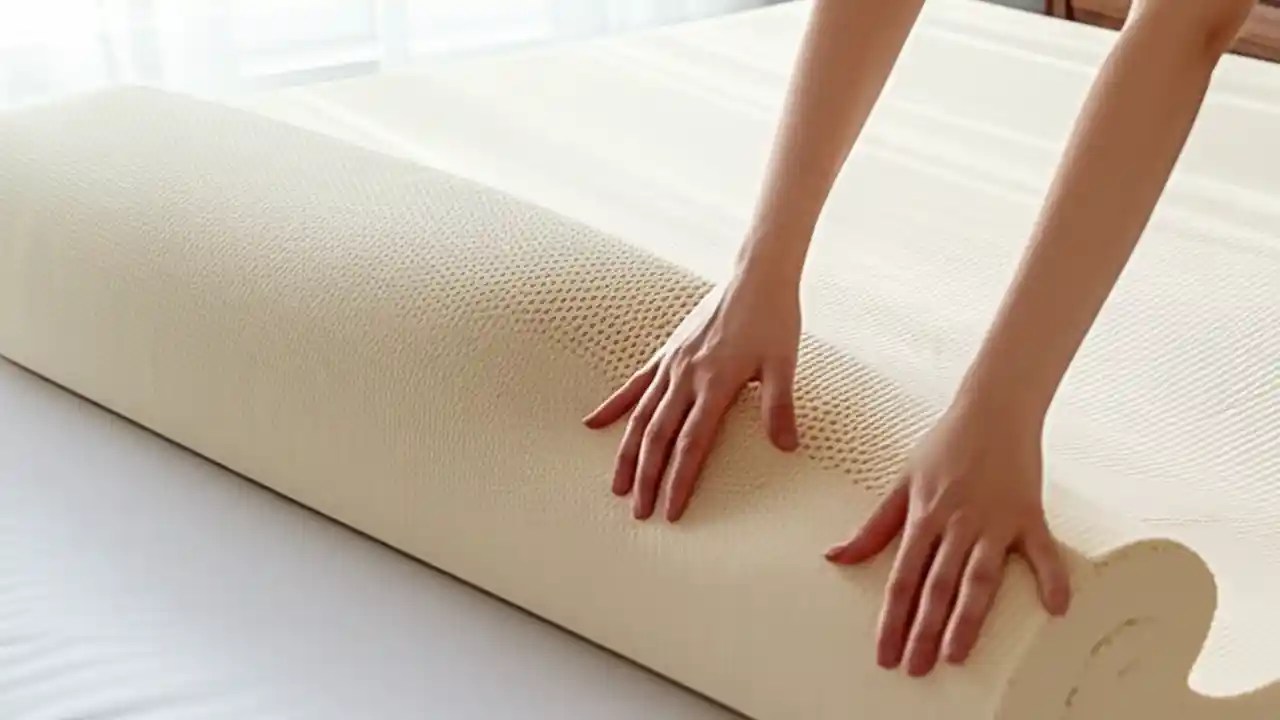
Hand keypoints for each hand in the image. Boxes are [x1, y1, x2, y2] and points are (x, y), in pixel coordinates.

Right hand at [582, 270, 801, 521]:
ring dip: (627, 453)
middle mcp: (686, 377)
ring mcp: (672, 365)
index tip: (670, 512)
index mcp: (715, 383)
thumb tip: (787, 447)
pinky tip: (594, 425)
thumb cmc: (774, 318)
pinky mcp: (667, 353)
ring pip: (641, 416)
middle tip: (639, 512)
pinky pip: (635, 384)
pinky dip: (614, 406)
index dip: (678, 480)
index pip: (691, 444)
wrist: (757, 276)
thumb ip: (779, 407)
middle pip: (658, 437)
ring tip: (616, 486)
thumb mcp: (783, 364)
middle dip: (647, 477)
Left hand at [825, 398, 1070, 676]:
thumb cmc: (945, 445)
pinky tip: (1055, 608)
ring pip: (979, 577)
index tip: (886, 651)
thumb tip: (836, 555)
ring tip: (957, 654)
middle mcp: (957, 523)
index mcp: (924, 516)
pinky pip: (1043, 550)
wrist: (992, 409)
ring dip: (968, 618)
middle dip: (924, 630)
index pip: (903, 576)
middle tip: (916, 668)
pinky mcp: (1029, 514)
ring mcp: (994, 520)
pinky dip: (1052, 577)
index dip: (893, 617)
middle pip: (937, 584)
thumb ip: (874, 526)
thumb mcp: (903, 483)